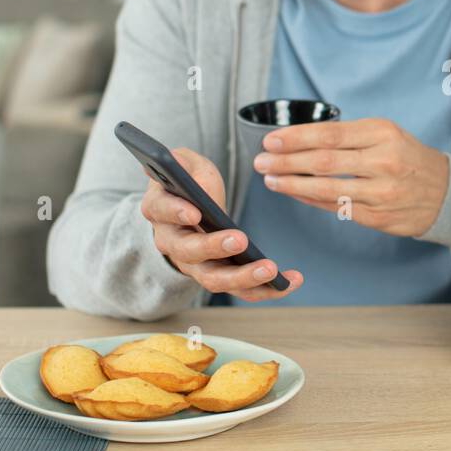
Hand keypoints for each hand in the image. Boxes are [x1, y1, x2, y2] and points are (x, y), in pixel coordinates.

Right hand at [139, 146, 302, 301]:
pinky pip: (241, 289)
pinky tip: (291, 281)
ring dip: (243, 277)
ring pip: (214, 279)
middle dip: (214, 247)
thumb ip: (182, 161)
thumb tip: (175, 162)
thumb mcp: (187, 164)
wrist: (191, 211)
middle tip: (240, 239)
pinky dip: (266, 289)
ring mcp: (195, 265)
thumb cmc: (190, 184)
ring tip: (271, 269)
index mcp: (159, 210)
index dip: (176, 212)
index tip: (195, 212)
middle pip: (188, 253)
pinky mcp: (220, 276)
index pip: (162, 211)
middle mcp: (172, 243)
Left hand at [252, 118, 449, 236]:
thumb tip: (300, 140)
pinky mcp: (378, 217)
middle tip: (261, 161)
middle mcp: (383, 162)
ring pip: (326, 188)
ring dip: (292, 184)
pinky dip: (311, 200)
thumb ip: (349, 135)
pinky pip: (336, 208)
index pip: (330, 134)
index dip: (296, 138)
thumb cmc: (408, 157)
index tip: (271, 141)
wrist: (446, 192)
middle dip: (286, 162)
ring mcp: (381, 192)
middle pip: (324, 161)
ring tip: (270, 179)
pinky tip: (294, 193)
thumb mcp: (386, 134)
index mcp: (383, 134)